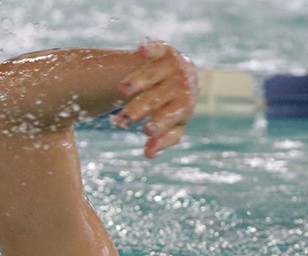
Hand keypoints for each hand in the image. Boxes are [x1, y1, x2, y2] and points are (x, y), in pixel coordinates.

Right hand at [115, 41, 197, 158]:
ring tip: (121, 90)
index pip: (171, 116)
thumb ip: (162, 139)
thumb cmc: (176, 106)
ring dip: (137, 82)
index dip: (160, 124)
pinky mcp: (165, 51)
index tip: (146, 131)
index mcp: (184, 106)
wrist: (186, 74)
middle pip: (156, 99)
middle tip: (121, 122)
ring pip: (152, 75)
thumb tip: (148, 154)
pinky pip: (157, 49)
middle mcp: (180, 85)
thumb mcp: (173, 125)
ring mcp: (173, 67)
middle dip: (138, 110)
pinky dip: (150, 49)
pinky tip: (140, 50)